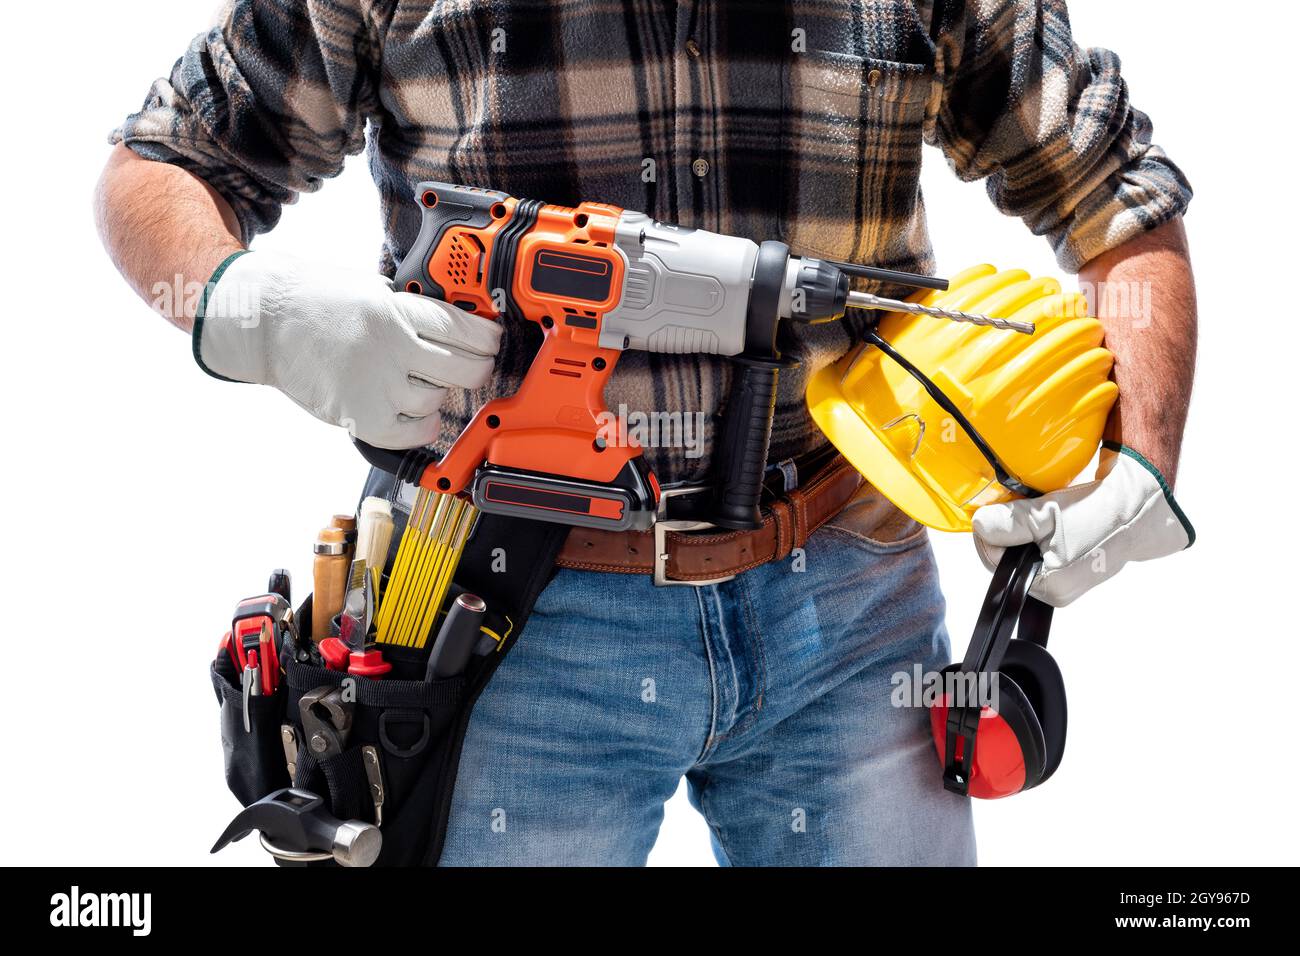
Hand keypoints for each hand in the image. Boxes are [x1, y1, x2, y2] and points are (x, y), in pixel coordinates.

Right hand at [194, 250, 499, 447]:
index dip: (487, 339)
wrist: (262, 323)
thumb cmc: (313, 301)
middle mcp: (387, 348)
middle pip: (461, 368)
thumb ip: (409, 309)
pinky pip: (410, 432)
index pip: (462, 329)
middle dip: (477, 368)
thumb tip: (456, 329)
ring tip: (427, 384)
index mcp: (392, 310)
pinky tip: (420, 414)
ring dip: (440, 395)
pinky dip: (423, 427)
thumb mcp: (369, 288)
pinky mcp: (358, 416)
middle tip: (476, 366)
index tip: (493, 342)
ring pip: (436, 400)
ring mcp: (373, 385)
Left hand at [972, 444, 1193, 606]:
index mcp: (1049, 587)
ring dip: (1025, 531)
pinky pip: (1040, 552)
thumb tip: (979, 525)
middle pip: (1006, 559)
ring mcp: (1065, 582)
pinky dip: (1039, 534)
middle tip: (1027, 510)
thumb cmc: (1102, 512)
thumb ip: (1009, 523)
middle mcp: (1056, 592)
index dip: (992, 532)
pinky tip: (1052, 521)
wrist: (1142, 506)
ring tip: (1044, 515)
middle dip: (1010, 533)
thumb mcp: (1049, 513)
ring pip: (1022, 554)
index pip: (993, 561)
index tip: (1001, 511)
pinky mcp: (1071, 568)